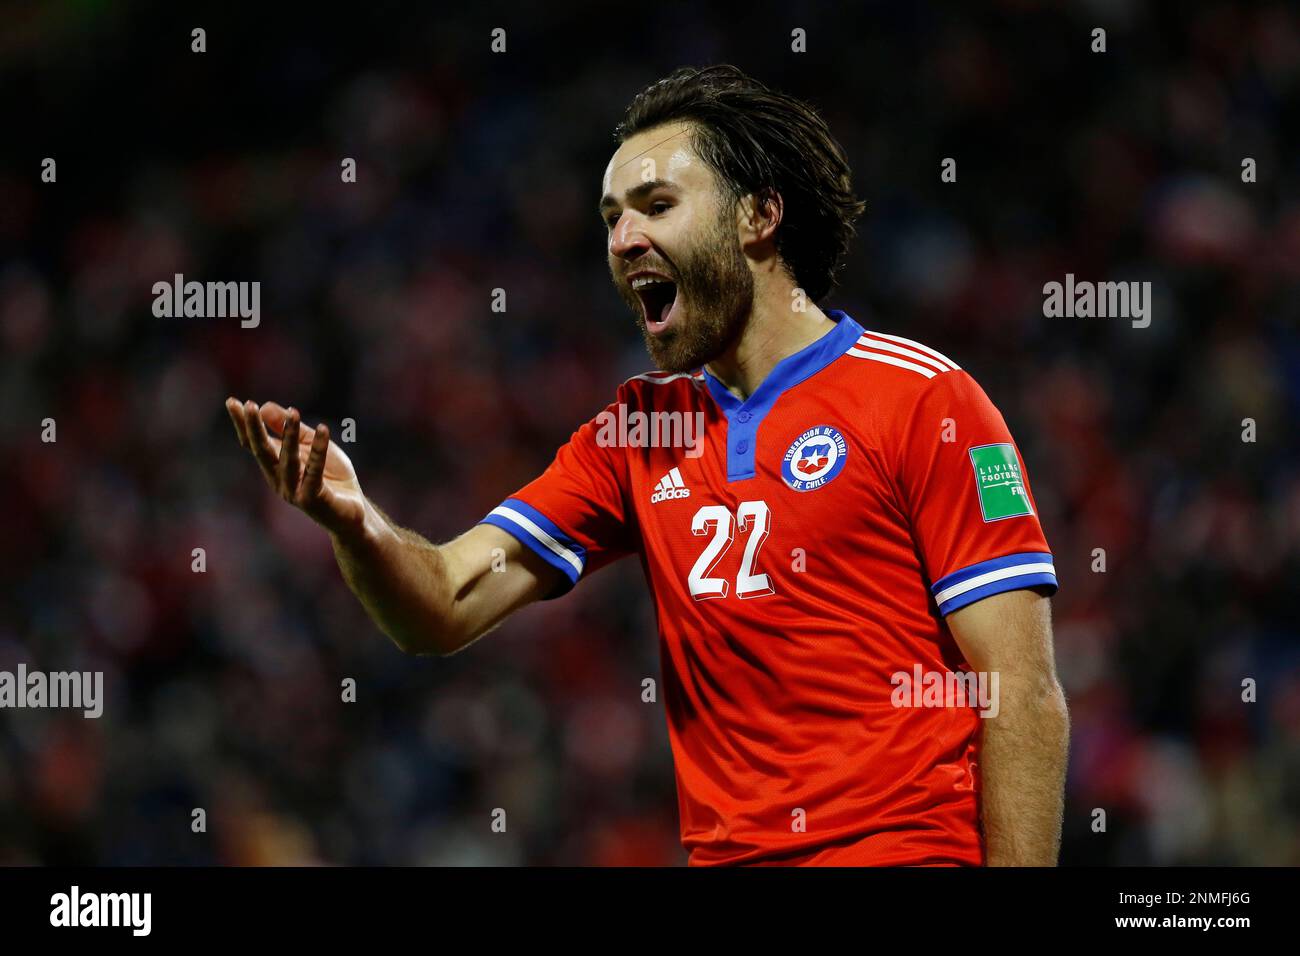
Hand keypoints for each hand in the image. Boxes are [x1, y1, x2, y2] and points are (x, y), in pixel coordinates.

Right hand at [225, 397, 366, 537]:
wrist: (352, 510)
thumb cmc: (330, 476)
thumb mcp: (309, 446)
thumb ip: (290, 429)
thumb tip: (265, 407)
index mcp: (274, 467)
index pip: (254, 444)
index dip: (243, 424)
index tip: (233, 402)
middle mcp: (279, 480)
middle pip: (263, 451)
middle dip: (255, 429)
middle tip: (248, 406)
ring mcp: (293, 491)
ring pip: (288, 460)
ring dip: (290, 435)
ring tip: (293, 413)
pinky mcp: (312, 499)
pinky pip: (315, 471)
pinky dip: (319, 450)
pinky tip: (323, 430)